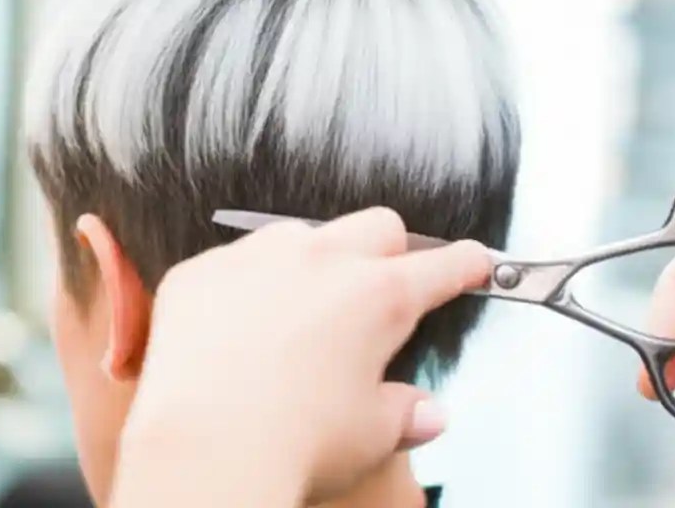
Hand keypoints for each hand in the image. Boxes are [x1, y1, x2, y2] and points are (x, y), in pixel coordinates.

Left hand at [114, 208, 490, 505]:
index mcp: (380, 297)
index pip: (444, 265)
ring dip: (312, 264)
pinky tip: (236, 334)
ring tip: (298, 320)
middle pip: (379, 226)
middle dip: (391, 254)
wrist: (203, 449)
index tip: (473, 264)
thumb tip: (428, 413)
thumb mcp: (371, 436)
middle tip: (379, 297)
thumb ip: (405, 413)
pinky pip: (233, 263)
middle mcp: (323, 259)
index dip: (466, 264)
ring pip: (302, 234)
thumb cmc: (296, 445)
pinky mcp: (202, 271)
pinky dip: (244, 288)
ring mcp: (257, 256)